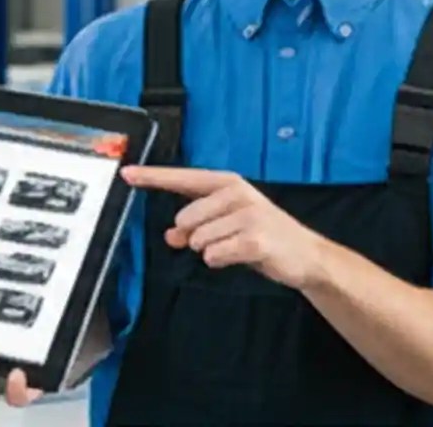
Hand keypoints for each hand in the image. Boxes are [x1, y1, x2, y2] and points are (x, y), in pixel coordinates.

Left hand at [120, 166, 324, 289]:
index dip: (153, 176)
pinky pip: (215, 254)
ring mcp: (248, 215)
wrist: (305, 255)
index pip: (182, 178)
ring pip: (199, 239)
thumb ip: (197, 225)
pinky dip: (220, 260)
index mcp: (228, 183)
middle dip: (195, 236)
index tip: (127, 173)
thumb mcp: (227, 226)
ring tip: (235, 247)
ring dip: (210, 250)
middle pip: (186, 217)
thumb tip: (171, 235)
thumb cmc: (263, 235)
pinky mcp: (255, 239)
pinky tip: (239, 256)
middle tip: (222, 239)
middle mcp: (237, 193)